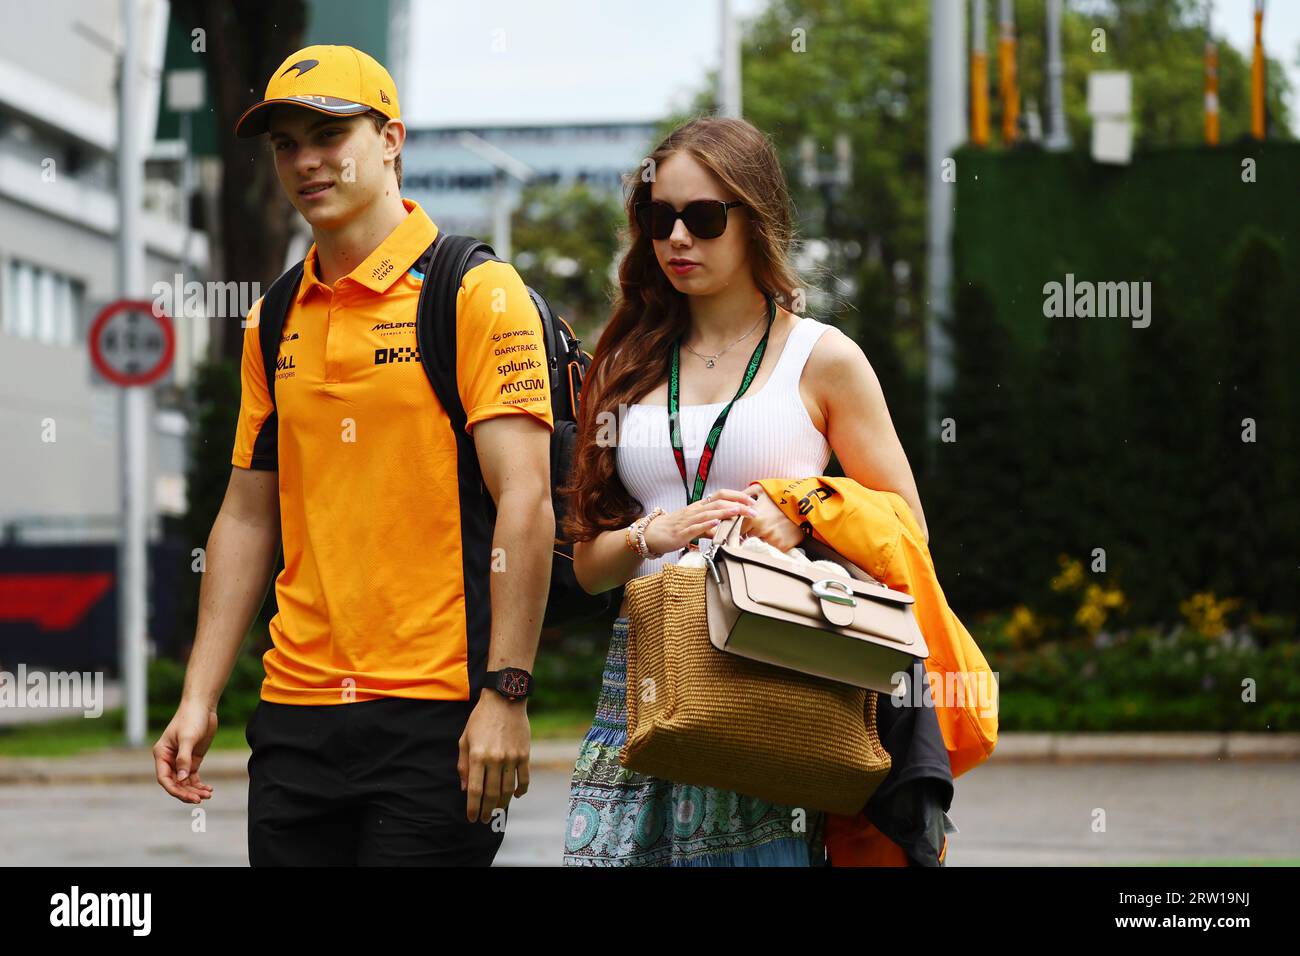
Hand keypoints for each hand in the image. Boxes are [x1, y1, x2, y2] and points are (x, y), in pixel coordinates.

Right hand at [153, 698, 216, 803]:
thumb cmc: (191, 718)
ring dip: (194, 790)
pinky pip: (193, 777)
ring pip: (184, 782)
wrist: (203, 707)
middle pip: (175, 783)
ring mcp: (181, 760)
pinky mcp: (193, 759)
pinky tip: (209, 789)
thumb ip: (184, 758)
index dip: (175, 789)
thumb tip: (181, 779)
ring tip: (208, 795)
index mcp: (161, 754)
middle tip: (200, 799)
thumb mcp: (188, 738)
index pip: (164, 778)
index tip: (188, 796)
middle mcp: (169, 760)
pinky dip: (199, 784)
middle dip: (186, 792)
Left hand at [458, 690, 530, 823]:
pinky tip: (517, 796)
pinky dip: (521, 790)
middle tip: (484, 819)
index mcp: (477, 755)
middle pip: (491, 793)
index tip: (472, 818)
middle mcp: (495, 759)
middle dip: (487, 810)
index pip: (475, 790)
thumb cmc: (480, 719)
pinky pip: (524, 778)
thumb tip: (465, 788)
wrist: (505, 700)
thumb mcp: (465, 739)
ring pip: (508, 789)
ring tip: (497, 809)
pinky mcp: (524, 754)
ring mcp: (511, 757)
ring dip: (502, 803)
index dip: (473, 807)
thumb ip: (463, 765)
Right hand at [642, 488, 758, 555]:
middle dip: (738, 505)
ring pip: (709, 512)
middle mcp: (695, 511)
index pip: (720, 496)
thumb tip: (727, 530)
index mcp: (699, 507)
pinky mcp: (682, 532)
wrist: (651, 534)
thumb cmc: (674, 529)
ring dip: (725, 511)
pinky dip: (707, 523)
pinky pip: (695, 526)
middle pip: (718, 502)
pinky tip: (716, 522)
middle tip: (753, 510)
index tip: (751, 502)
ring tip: (738, 511)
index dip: (736, 496)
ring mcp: (688, 521)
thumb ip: (711, 527)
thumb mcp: (695, 526)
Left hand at [739, 481, 805, 551]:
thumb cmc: (782, 495)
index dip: (740, 528)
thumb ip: (743, 495)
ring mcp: (772, 540)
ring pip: (759, 543)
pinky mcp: (782, 546)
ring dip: (761, 539)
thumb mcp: (761, 489)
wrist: (806, 503)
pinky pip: (772, 549)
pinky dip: (773, 544)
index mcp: (753, 518)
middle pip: (747, 538)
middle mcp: (761, 530)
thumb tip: (732, 501)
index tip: (743, 528)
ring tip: (770, 530)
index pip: (737, 530)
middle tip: (758, 527)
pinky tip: (778, 535)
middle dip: (750, 534)